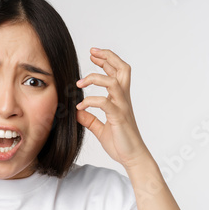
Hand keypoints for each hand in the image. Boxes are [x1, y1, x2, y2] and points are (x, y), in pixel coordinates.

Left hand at [75, 47, 152, 169]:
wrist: (132, 158)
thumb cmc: (120, 143)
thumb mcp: (99, 129)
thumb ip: (89, 119)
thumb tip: (76, 112)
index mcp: (120, 99)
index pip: (117, 73)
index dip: (107, 60)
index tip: (93, 54)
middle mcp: (123, 100)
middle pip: (122, 69)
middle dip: (108, 57)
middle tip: (92, 52)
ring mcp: (122, 108)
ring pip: (114, 82)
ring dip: (95, 78)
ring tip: (79, 83)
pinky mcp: (119, 118)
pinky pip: (105, 103)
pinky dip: (91, 101)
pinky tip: (80, 107)